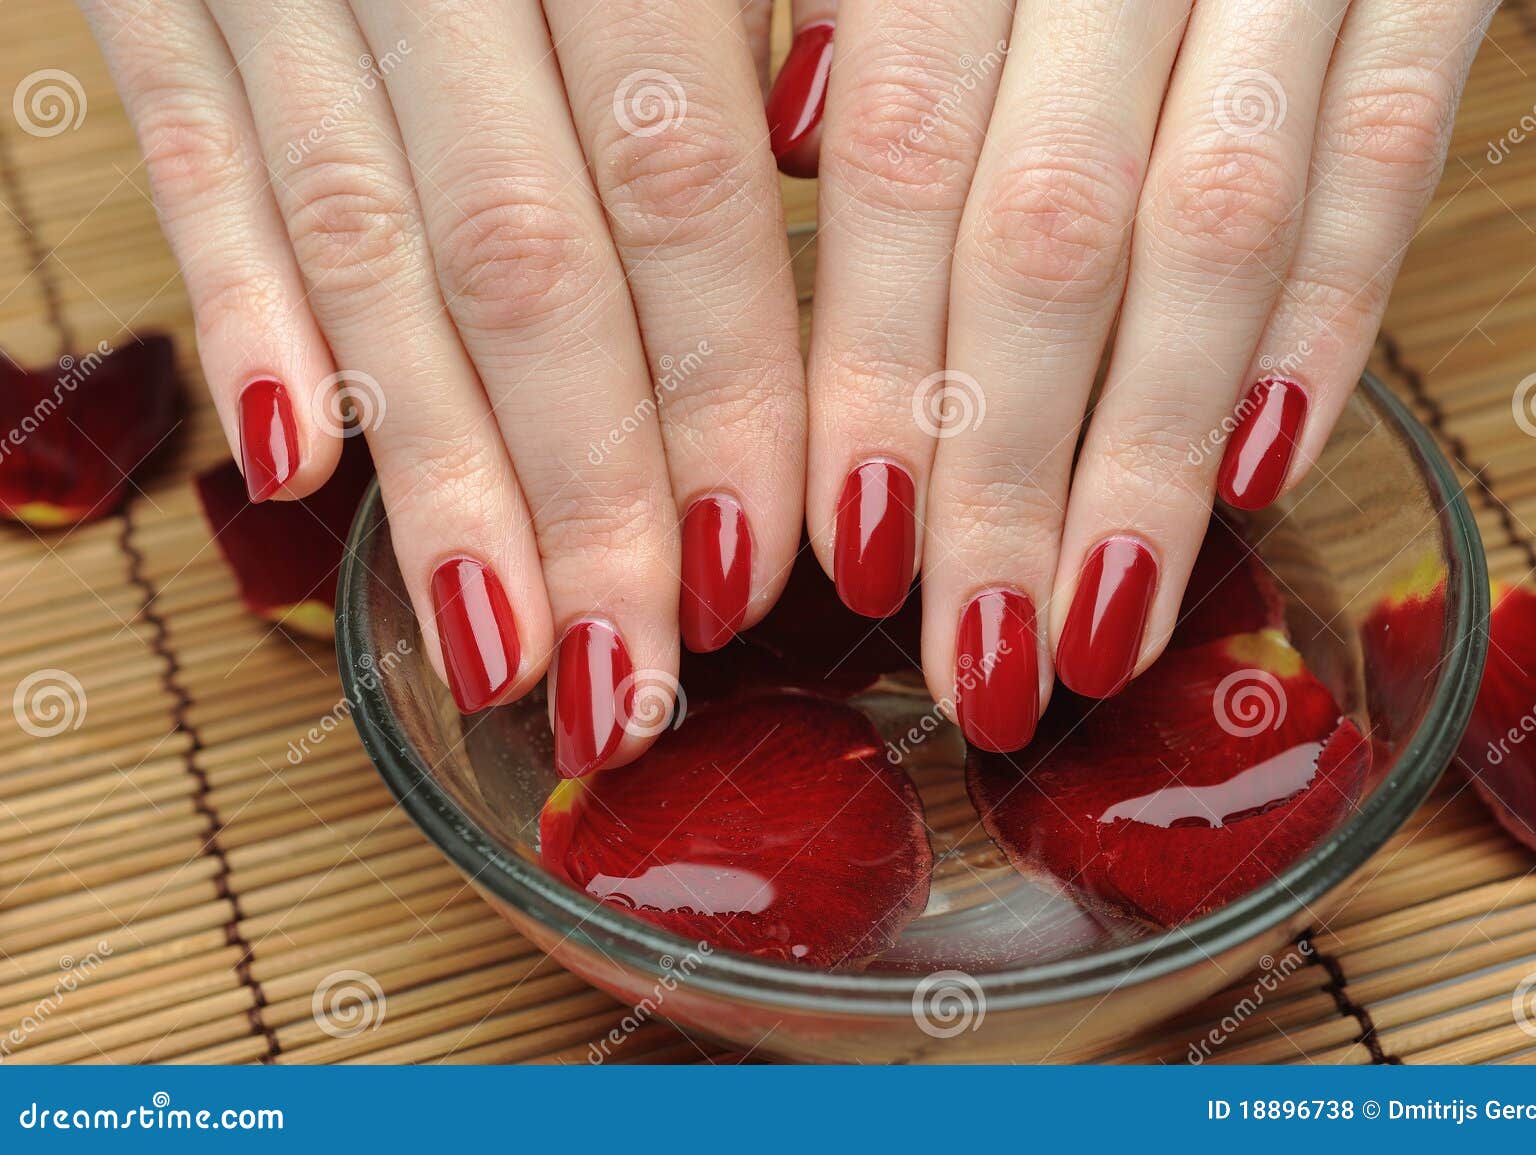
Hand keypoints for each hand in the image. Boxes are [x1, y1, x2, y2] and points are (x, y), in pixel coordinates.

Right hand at [82, 0, 806, 776]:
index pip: (677, 177)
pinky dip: (246, 308)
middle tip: (635, 679)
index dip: (724, 385)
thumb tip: (825, 154)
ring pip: (366, 241)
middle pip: (523, 253)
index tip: (769, 562)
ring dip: (434, 465)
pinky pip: (193, 154)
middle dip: (586, 485)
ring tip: (495, 644)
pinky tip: (294, 468)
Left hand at [773, 0, 1494, 750]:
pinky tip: (1257, 469)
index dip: (874, 368)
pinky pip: (1385, 155)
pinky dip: (1323, 317)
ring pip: (1213, 224)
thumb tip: (785, 140)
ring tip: (1094, 622)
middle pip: (1047, 230)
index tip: (842, 547)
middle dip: (1003, 466)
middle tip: (968, 652)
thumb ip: (876, 4)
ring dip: (1148, 451)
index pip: (900, 157)